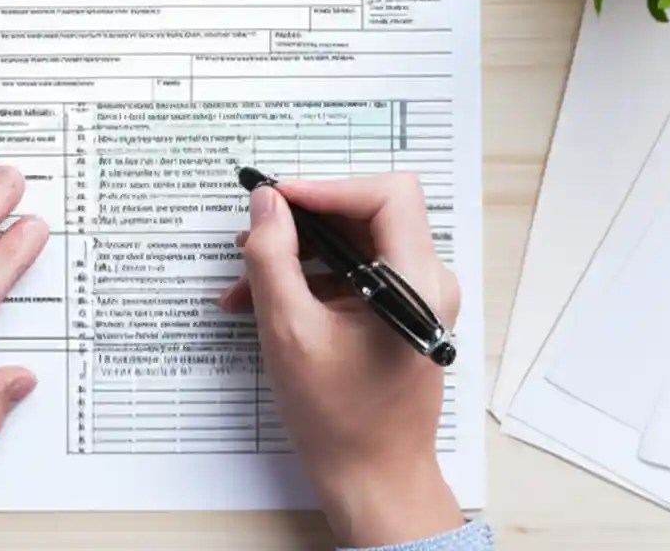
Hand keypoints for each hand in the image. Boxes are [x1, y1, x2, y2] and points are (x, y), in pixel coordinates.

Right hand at [220, 174, 462, 546]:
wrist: (373, 480)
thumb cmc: (341, 420)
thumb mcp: (290, 332)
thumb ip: (273, 260)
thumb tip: (266, 205)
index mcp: (416, 282)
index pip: (387, 194)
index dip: (328, 188)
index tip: (278, 201)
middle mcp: (426, 282)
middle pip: (367, 214)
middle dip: (303, 222)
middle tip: (254, 234)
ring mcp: (413, 298)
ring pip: (353, 245)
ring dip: (297, 256)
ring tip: (243, 279)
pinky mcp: (396, 314)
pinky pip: (351, 276)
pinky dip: (308, 282)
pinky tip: (260, 302)